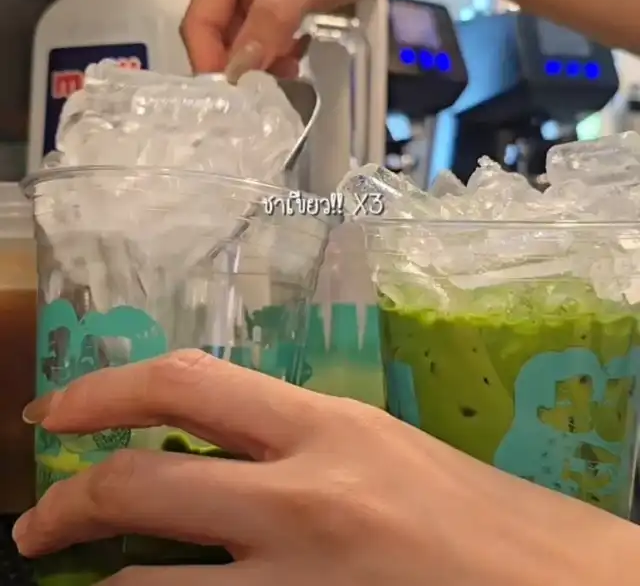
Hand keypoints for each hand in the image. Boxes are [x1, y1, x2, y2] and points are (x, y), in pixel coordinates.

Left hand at [15, 351, 638, 585]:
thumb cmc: (481, 519)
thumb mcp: (382, 452)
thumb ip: (299, 448)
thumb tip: (220, 453)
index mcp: (327, 426)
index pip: (186, 382)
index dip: (104, 389)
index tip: (60, 414)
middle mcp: (302, 495)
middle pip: (143, 481)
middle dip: (68, 503)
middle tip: (35, 522)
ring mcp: (297, 582)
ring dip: (101, 585)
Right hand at [180, 0, 459, 79]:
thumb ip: (271, 20)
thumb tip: (236, 69)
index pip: (202, 14)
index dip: (210, 57)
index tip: (232, 99)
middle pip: (222, 25)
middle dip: (239, 62)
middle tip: (264, 97)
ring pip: (248, 31)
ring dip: (260, 59)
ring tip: (286, 80)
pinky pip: (273, 28)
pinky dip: (280, 49)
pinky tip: (297, 62)